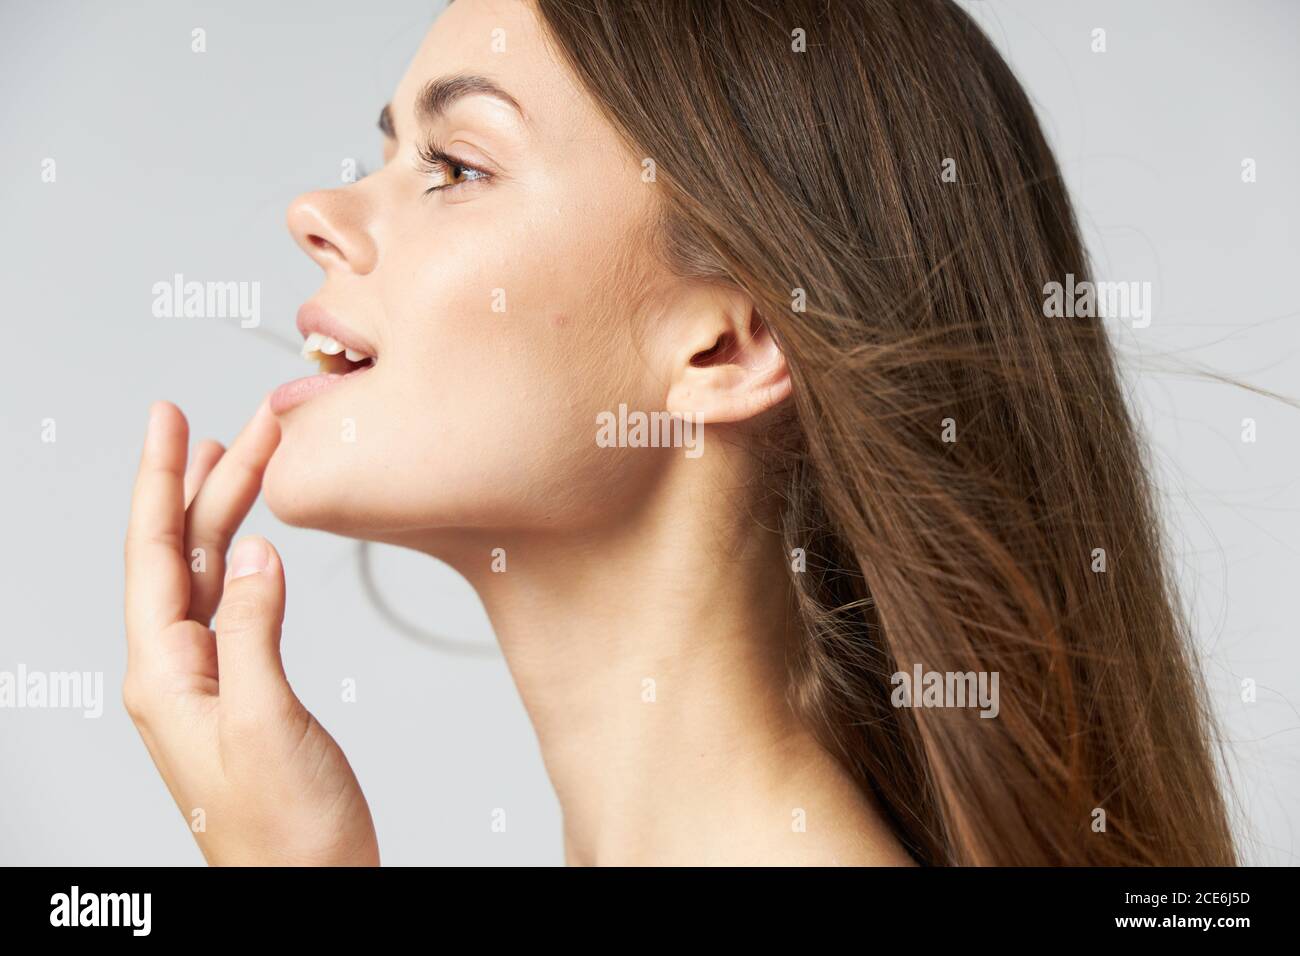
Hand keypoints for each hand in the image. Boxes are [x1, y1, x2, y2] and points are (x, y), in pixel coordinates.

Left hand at [123, 400, 378, 865]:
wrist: (312, 889)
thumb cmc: (285, 832)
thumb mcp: (266, 723)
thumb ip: (253, 632)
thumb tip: (252, 553)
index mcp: (166, 678)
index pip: (153, 558)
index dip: (160, 482)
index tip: (170, 422)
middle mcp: (177, 674)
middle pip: (183, 556)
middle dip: (210, 484)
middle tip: (247, 426)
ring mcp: (209, 683)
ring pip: (208, 575)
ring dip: (227, 514)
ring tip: (247, 460)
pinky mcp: (244, 693)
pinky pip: (235, 606)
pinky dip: (245, 558)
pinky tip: (257, 539)